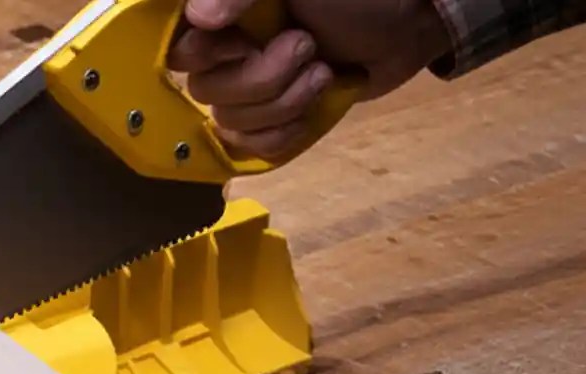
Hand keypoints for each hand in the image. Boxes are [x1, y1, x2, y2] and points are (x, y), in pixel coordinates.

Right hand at [167, 0, 453, 158]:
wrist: (410, 23)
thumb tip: (199, 18)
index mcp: (223, 13)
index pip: (176, 46)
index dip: (205, 53)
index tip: (241, 41)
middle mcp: (225, 49)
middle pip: (204, 89)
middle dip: (263, 77)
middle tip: (307, 47)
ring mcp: (247, 87)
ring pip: (231, 121)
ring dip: (285, 101)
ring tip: (323, 72)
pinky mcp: (273, 119)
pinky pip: (251, 146)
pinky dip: (285, 133)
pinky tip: (314, 103)